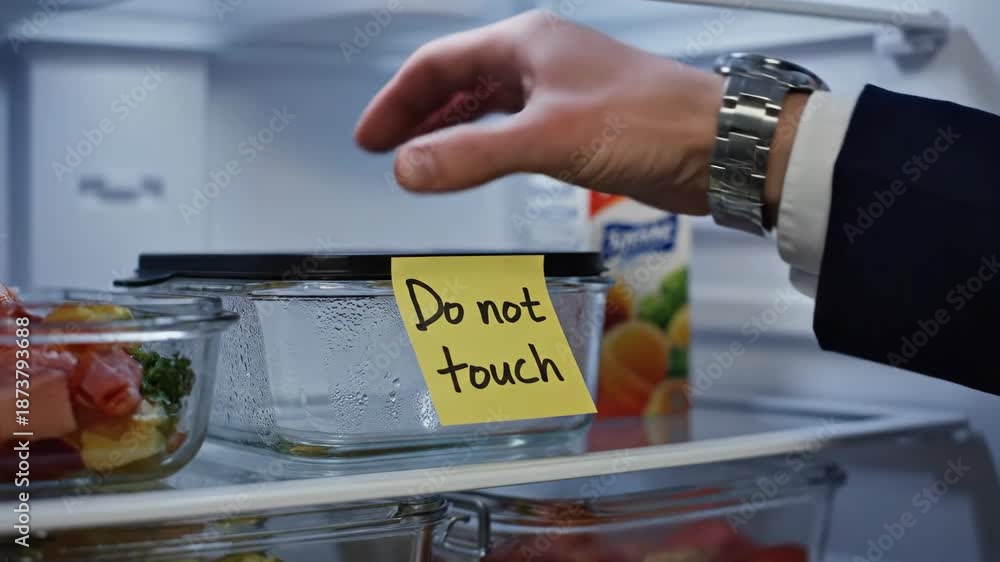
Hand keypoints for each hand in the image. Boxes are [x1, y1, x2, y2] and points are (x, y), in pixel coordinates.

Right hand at [356, 10, 802, 220]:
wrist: (717, 147)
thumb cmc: (651, 122)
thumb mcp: (550, 139)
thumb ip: (475, 156)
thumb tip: (408, 169)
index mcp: (525, 44)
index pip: (438, 64)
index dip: (396, 101)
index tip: (369, 136)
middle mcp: (538, 62)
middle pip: (457, 82)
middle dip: (416, 116)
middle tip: (383, 149)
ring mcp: (557, 92)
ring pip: (484, 107)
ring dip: (448, 132)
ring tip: (416, 160)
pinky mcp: (576, 125)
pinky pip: (512, 132)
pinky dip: (483, 148)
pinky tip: (473, 166)